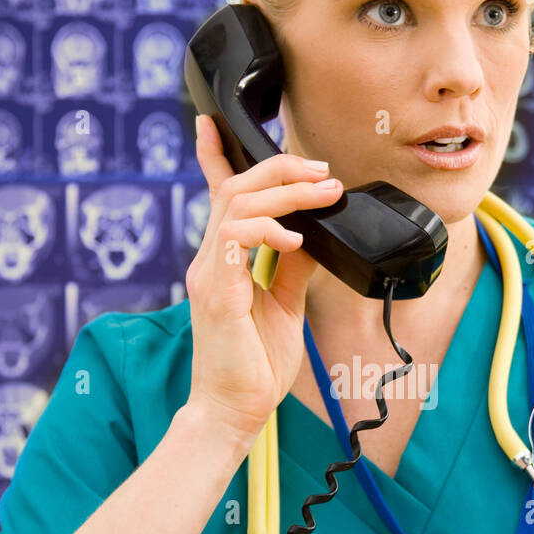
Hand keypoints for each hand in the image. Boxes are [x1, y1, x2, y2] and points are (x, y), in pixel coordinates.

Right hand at [185, 115, 342, 444]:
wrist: (234, 410)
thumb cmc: (254, 365)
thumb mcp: (285, 305)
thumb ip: (293, 267)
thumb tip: (314, 235)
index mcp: (224, 261)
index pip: (218, 197)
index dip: (214, 156)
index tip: (213, 123)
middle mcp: (211, 260)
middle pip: (234, 188)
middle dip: (280, 170)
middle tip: (323, 172)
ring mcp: (210, 275)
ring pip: (236, 205)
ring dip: (285, 193)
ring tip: (322, 196)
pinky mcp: (217, 294)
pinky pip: (236, 242)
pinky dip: (268, 231)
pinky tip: (295, 239)